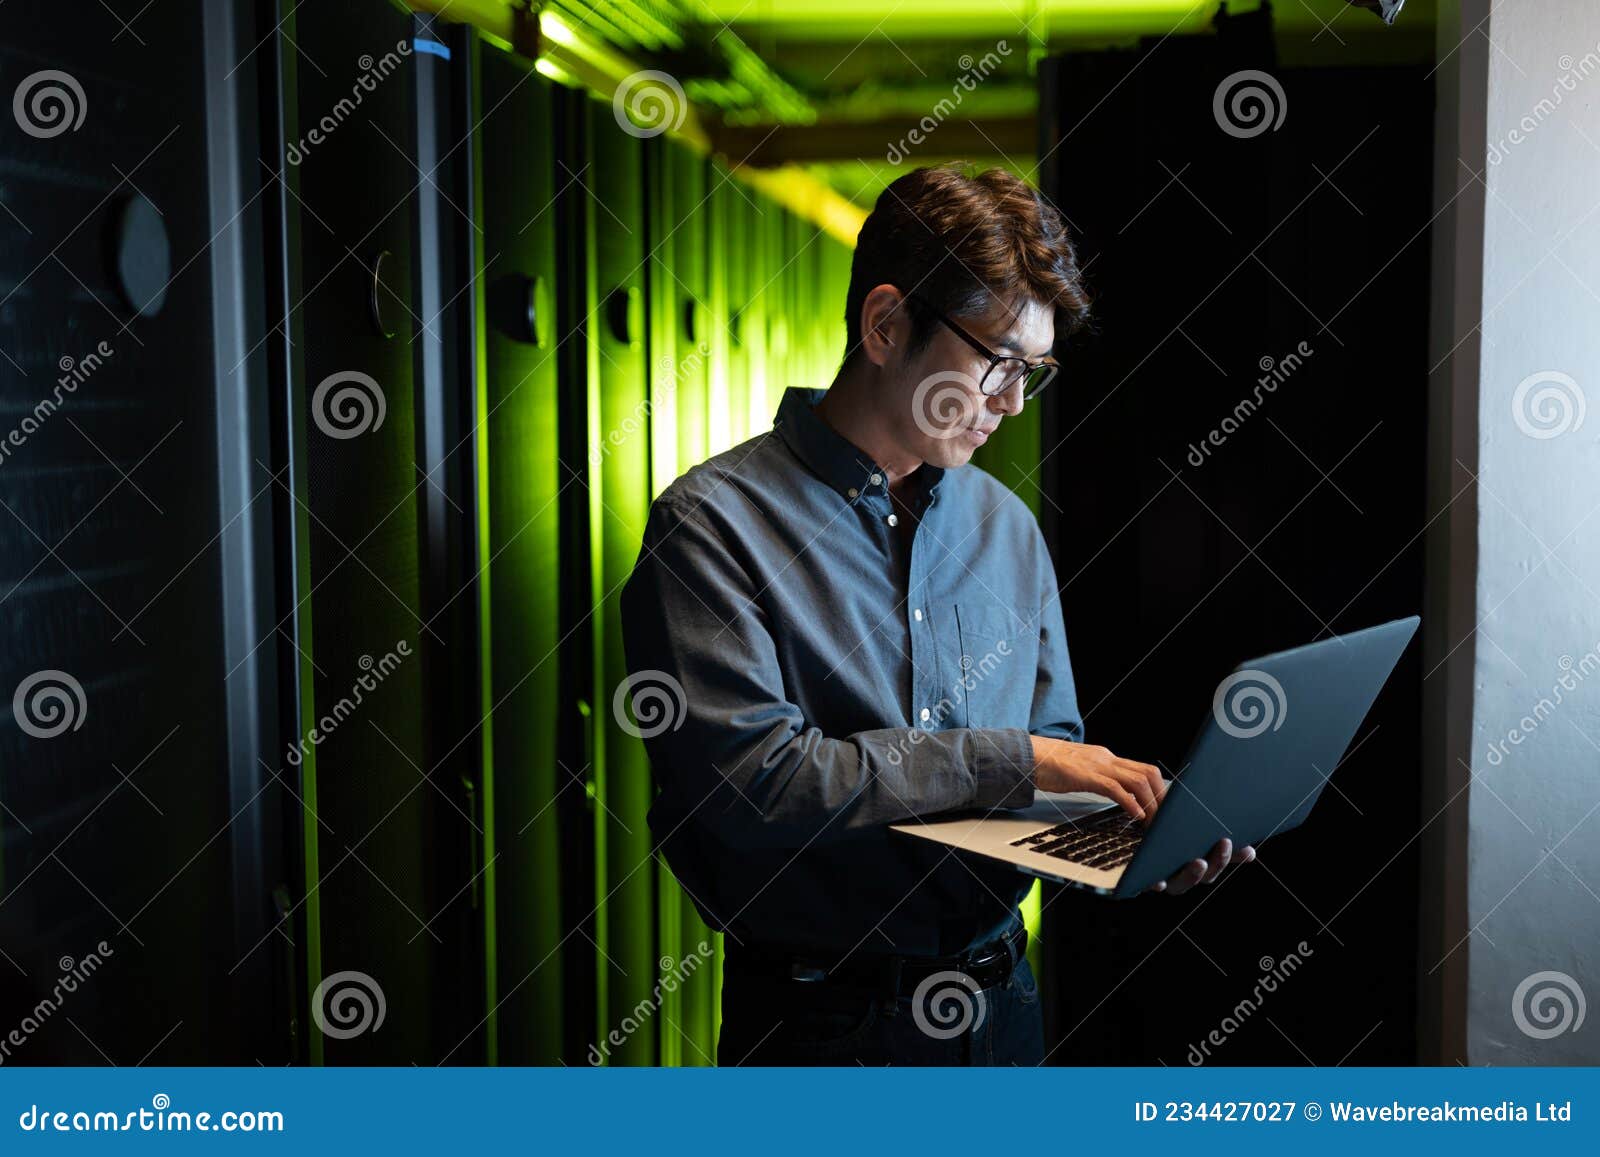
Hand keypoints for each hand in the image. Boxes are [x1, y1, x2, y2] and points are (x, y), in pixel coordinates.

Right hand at [1028, 736, 1165, 824]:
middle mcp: (1107, 759)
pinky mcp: (1085, 775)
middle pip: (1148, 772)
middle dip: (1161, 797)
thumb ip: (1099, 779)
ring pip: (1137, 780)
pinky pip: (1115, 789)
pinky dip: (1130, 803)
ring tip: (1153, 822)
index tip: (1163, 807)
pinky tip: (1136, 816)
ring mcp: (1097, 766)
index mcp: (1107, 758)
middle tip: (1163, 818)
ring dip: (1150, 803)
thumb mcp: (1082, 771)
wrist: (1027, 756)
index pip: (1143, 769)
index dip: (1159, 789)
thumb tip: (1117, 796)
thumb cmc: (1049, 766)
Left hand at [1145, 837, 1256, 894]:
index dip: (1236, 857)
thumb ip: (1207, 831)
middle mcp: (1183, 876)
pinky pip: (1150, 885)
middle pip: (1205, 875)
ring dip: (1192, 875)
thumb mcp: (1184, 828)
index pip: (1221, 862)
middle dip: (1218, 862)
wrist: (1126, 835)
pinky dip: (1156, 884)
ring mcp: (1164, 880)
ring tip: (1199, 862)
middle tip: (1224, 844)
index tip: (1248, 849)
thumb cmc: (1162, 832)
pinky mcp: (1143, 880)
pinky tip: (1158, 880)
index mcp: (1197, 864)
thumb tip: (1244, 840)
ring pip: (1181, 884)